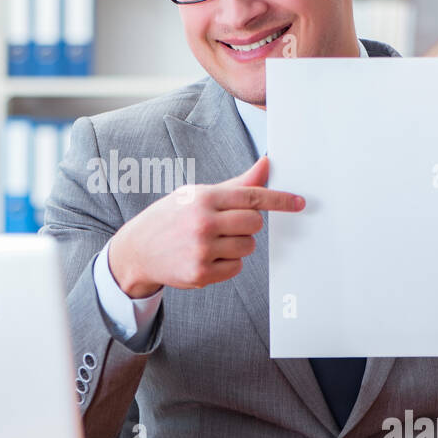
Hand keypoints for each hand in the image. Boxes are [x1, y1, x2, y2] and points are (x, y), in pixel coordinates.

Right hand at [108, 155, 304, 297]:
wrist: (137, 250)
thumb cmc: (171, 218)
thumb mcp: (197, 195)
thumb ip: (236, 185)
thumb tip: (267, 165)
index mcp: (203, 197)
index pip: (252, 196)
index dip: (280, 200)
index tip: (299, 203)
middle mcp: (203, 222)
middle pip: (255, 223)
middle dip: (250, 224)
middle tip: (230, 224)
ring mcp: (202, 249)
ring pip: (248, 247)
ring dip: (238, 245)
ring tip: (212, 241)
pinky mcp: (201, 273)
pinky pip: (237, 268)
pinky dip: (228, 263)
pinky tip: (207, 256)